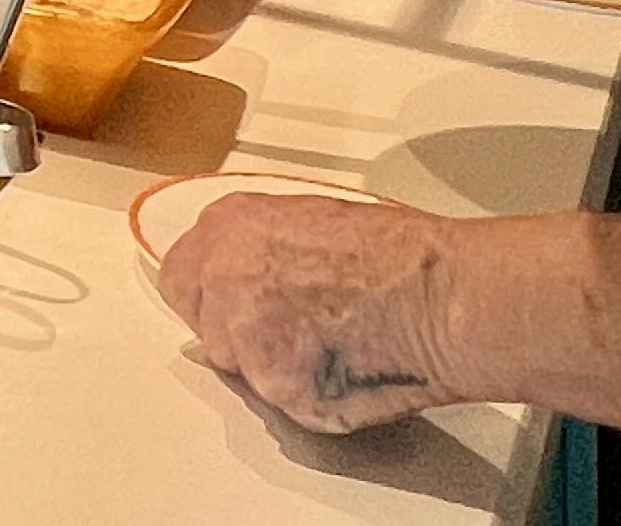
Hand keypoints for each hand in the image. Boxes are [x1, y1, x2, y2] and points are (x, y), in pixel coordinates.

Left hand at [159, 193, 463, 433]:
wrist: (438, 296)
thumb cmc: (398, 255)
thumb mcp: (308, 221)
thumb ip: (260, 249)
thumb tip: (250, 275)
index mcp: (229, 226)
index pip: (182, 274)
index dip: (211, 296)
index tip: (230, 304)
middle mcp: (224, 276)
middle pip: (201, 322)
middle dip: (232, 333)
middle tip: (284, 334)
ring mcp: (244, 335)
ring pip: (238, 367)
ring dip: (270, 365)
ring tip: (330, 346)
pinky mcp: (274, 386)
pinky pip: (278, 400)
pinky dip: (306, 394)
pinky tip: (343, 368)